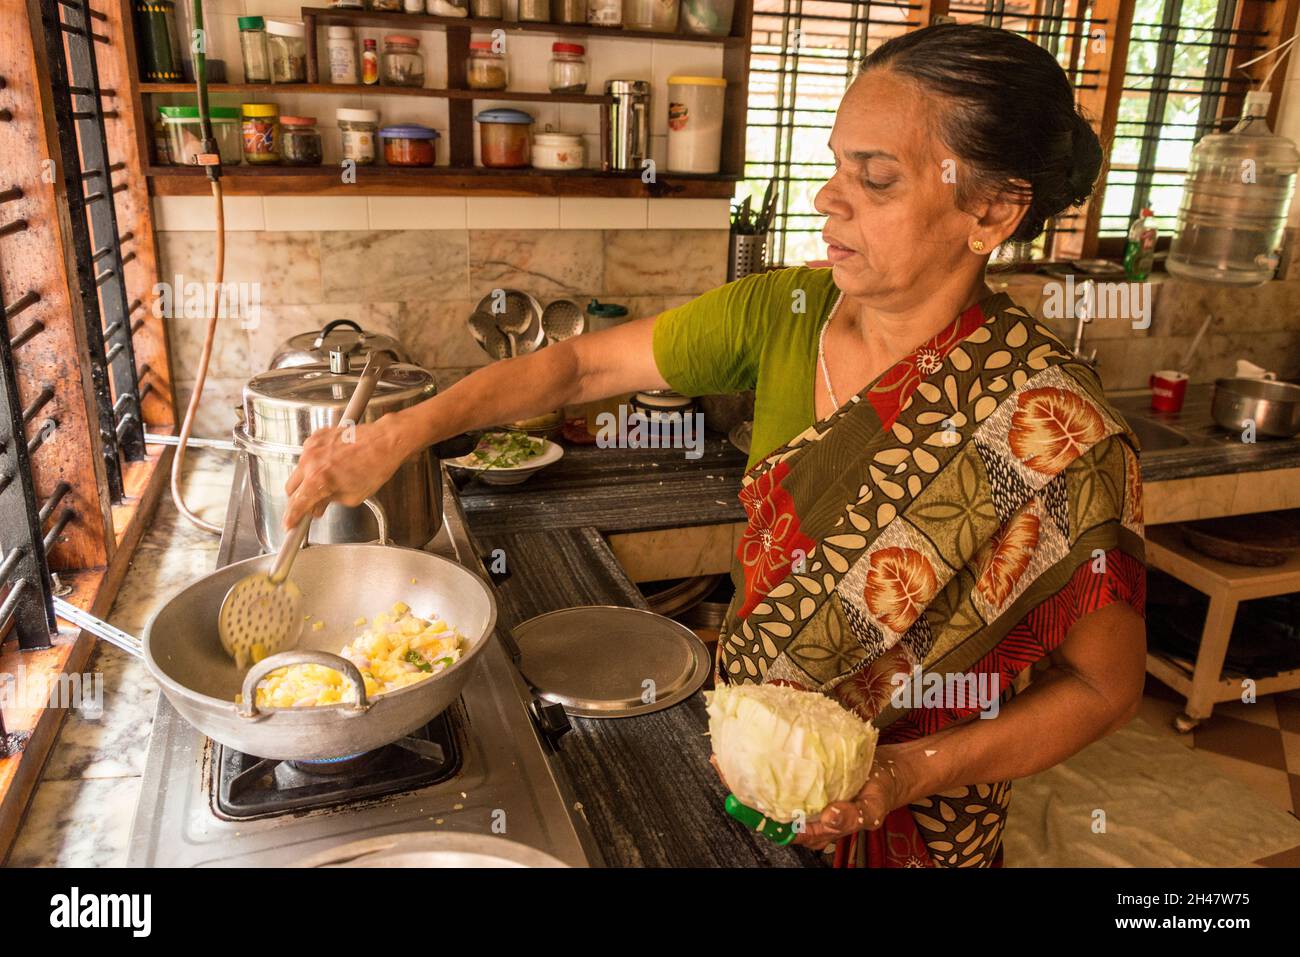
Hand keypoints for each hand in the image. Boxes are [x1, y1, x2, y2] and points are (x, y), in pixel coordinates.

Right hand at [282, 416, 409, 528]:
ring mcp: (312, 447)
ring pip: (298, 470)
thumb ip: (329, 503)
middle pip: (291, 487)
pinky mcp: (317, 436)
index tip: (289, 524)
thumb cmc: (376, 466)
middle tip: (313, 504)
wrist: (385, 441)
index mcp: (319, 479)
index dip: (292, 517)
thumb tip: (318, 506)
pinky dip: (314, 462)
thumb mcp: (353, 496)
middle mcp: (311, 461)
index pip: (297, 504)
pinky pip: (308, 454)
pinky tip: (331, 465)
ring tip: (329, 481)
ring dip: (307, 479)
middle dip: (299, 498)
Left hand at [709, 746, 915, 849]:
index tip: (733, 796)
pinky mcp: (805, 776)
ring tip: (726, 753)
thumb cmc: (879, 794)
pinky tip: (752, 742)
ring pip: (768, 788)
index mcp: (813, 828)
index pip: (775, 826)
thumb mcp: (872, 809)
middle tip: (720, 764)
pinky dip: (764, 758)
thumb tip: (831, 816)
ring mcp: (802, 795)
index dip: (752, 814)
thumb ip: (853, 817)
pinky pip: (780, 770)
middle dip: (739, 789)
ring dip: (746, 773)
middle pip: (764, 807)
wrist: (890, 773)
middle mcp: (803, 814)